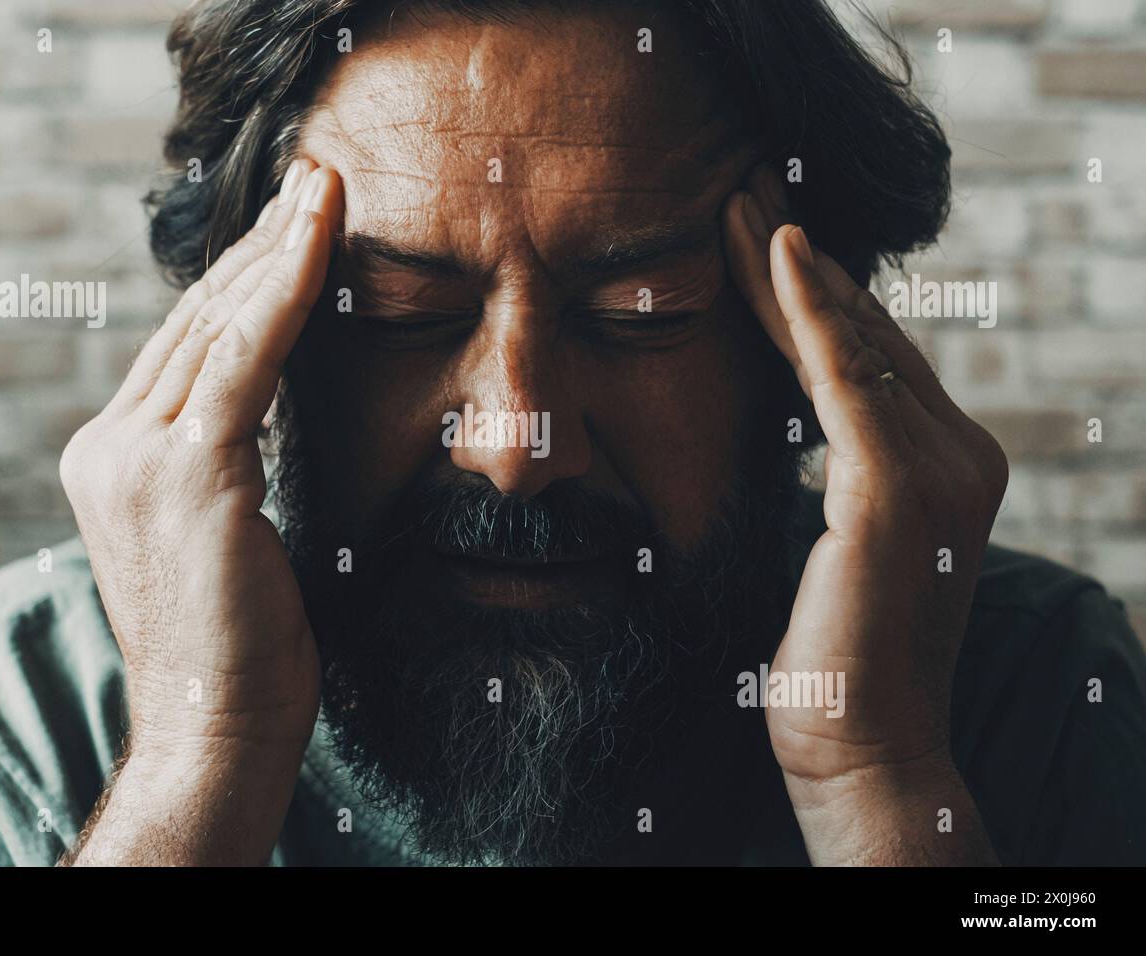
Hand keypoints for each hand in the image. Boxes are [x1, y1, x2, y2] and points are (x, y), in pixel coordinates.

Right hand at [58, 159, 342, 863]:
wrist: (216, 726)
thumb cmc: (242, 644)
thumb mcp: (224, 531)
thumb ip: (223, 461)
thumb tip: (267, 404)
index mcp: (110, 458)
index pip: (185, 349)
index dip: (239, 280)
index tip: (289, 228)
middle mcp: (107, 446)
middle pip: (195, 321)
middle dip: (258, 245)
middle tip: (313, 183)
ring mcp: (135, 457)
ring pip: (218, 324)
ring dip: (277, 248)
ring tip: (324, 188)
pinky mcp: (182, 472)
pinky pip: (246, 357)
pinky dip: (287, 289)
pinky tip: (321, 236)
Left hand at [723, 166, 1006, 863]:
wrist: (860, 746)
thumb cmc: (834, 660)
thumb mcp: (836, 548)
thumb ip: (839, 480)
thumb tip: (803, 430)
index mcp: (948, 468)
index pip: (873, 360)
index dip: (817, 298)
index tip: (761, 242)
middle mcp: (962, 455)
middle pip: (869, 335)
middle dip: (802, 266)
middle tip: (743, 194)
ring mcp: (939, 469)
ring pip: (856, 340)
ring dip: (795, 267)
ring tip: (740, 203)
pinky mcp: (895, 489)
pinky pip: (844, 376)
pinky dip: (810, 311)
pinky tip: (777, 253)